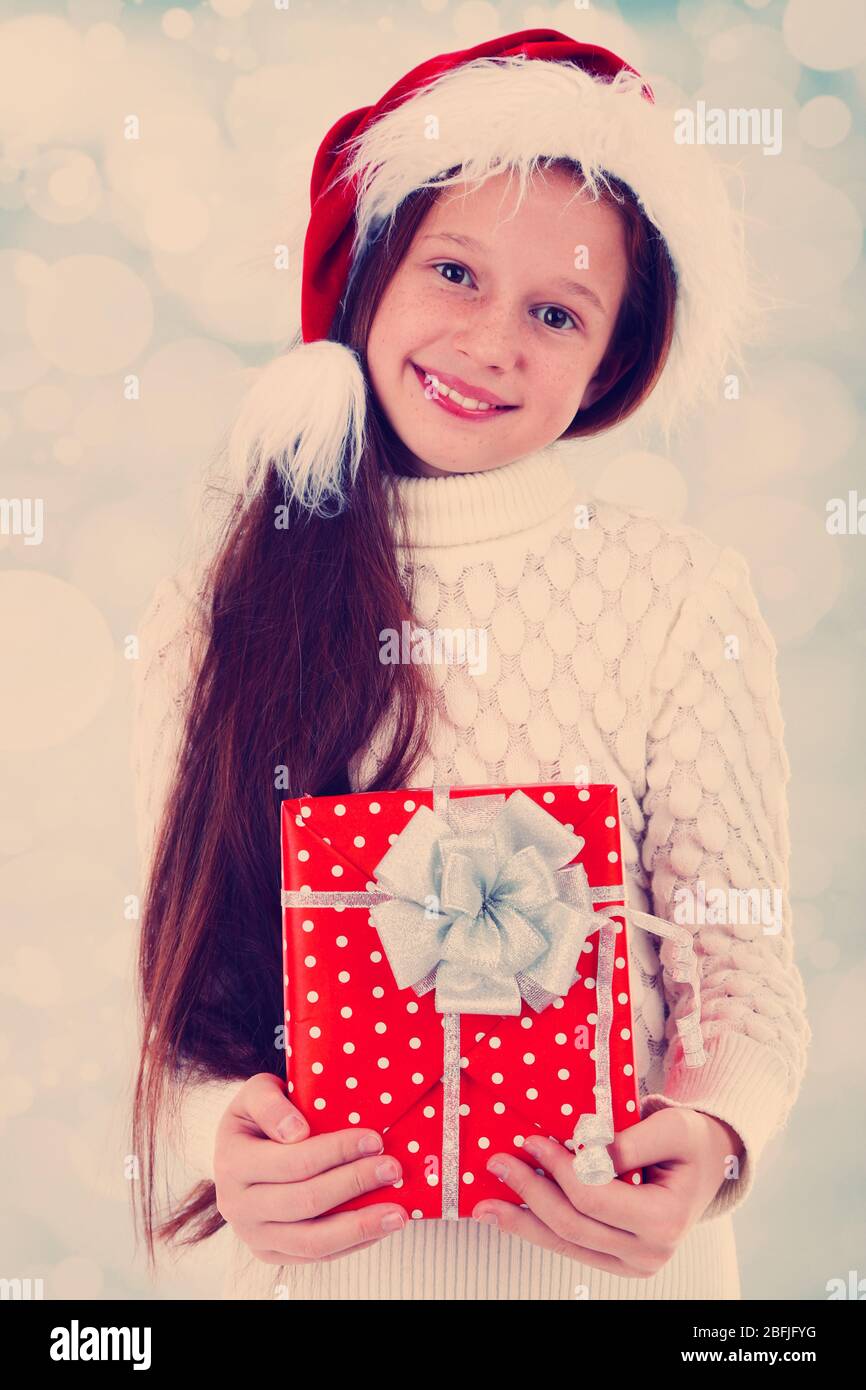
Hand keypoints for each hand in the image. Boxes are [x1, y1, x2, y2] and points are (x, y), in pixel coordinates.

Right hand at [213, 1073, 409, 1265]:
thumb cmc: (259, 1115)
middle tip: (393, 1168)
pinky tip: (380, 1227)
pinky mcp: (271, 1254)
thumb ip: (271, 1104)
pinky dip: (353, 1244)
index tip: (374, 1139)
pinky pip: (316, 1257)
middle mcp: (237, 1206)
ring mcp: (253, 1236)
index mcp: (232, 1163)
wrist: (240, 1150)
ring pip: (312, 1241)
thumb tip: (297, 1131)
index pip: (293, 1162)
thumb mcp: (256, 1093)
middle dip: (355, 1183)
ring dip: (360, 1226)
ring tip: (398, 1214)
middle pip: (306, 1201)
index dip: (336, 1151)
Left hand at [470, 1108, 743, 1279]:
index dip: (557, 1168)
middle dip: (529, 1193)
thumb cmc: (689, 1142)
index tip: (531, 1140)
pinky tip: (513, 1214)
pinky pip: (571, 1246)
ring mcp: (632, 1263)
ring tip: (485, 1205)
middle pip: (572, 1225)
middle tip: (498, 1163)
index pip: (594, 1197)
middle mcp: (649, 1252)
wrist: (708, 1164)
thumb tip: (583, 1149)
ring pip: (565, 1244)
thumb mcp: (670, 1127)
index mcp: (664, 1220)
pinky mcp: (617, 1261)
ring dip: (522, 1222)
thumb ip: (630, 1140)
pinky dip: (540, 1228)